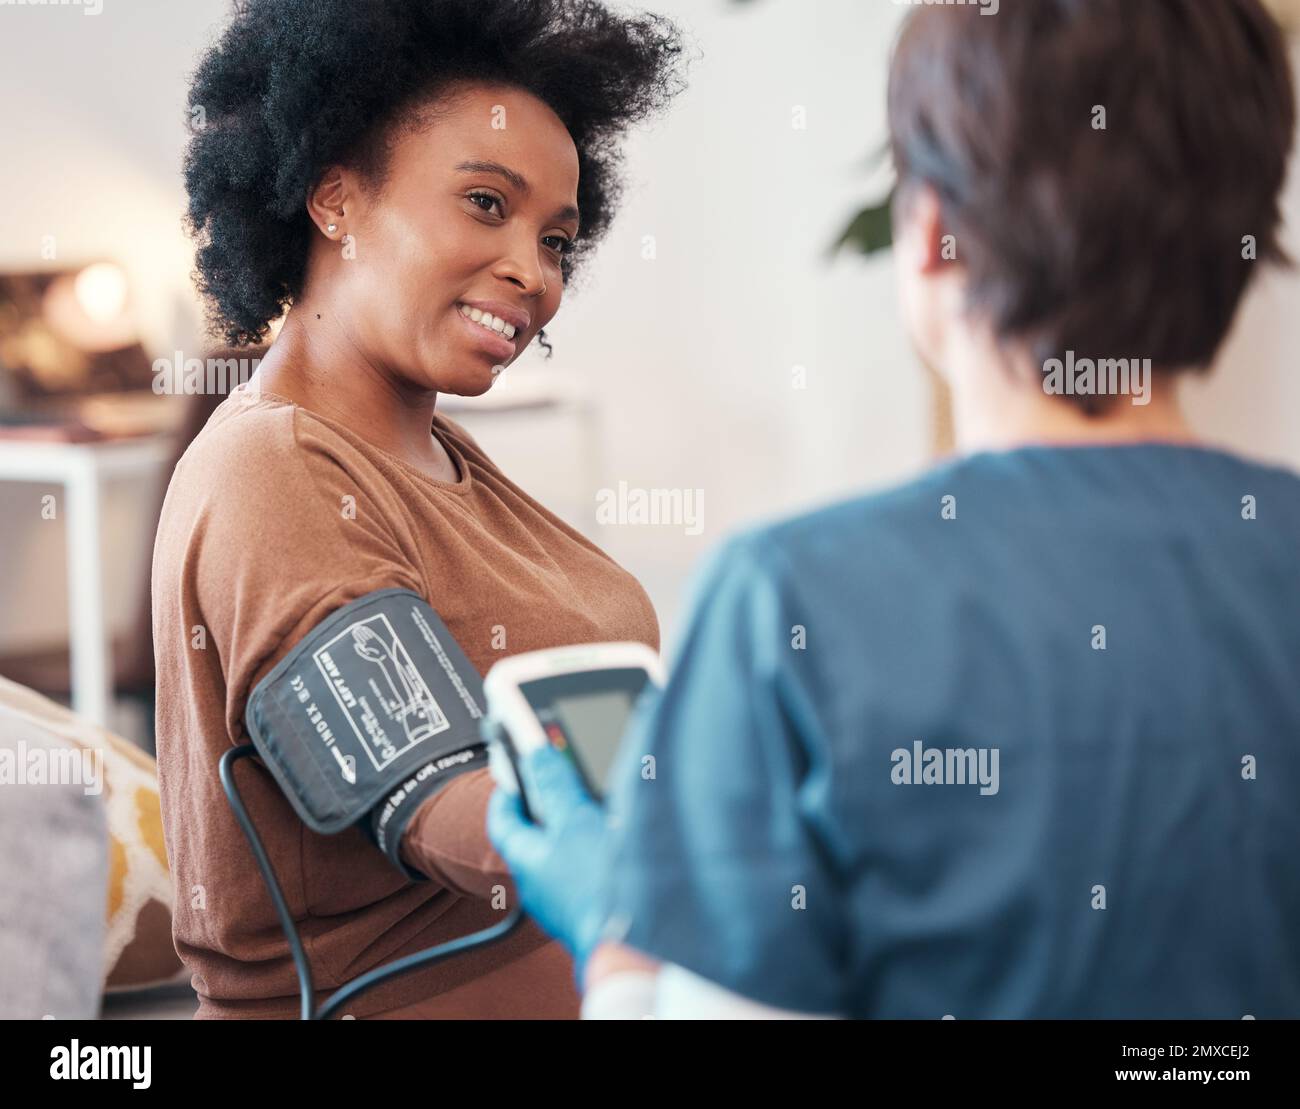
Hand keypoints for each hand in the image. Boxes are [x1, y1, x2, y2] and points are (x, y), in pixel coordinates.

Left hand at [486, 744, 610, 976]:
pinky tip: (618, 849)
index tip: (516, 771)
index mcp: (526, 861)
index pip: (502, 820)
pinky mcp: (588, 914)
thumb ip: (554, 785)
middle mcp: (538, 886)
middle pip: (534, 837)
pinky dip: (595, 856)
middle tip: (563, 784)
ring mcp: (563, 904)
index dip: (507, 792)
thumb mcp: (575, 820)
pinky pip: (583, 876)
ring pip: (562, 857)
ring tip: (599, 813)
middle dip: (548, 808)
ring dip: (576, 832)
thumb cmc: (597, 887)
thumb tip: (536, 755)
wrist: (633, 947)